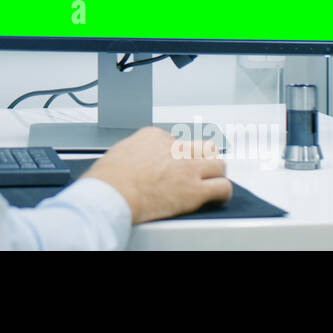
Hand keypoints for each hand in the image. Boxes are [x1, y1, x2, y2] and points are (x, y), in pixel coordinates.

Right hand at [83, 126, 231, 222]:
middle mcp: (175, 148)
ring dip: (215, 173)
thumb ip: (134, 152)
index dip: (175, 155)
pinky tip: (218, 197)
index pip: (175, 140)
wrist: (112, 194)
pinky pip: (222, 187)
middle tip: (199, 168)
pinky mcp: (194, 190)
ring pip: (218, 163)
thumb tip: (134, 161)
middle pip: (203, 146)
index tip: (171, 165)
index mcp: (154, 136)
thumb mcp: (119, 151)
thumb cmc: (109, 178)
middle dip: (202, 157)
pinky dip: (223, 192)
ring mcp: (187, 168)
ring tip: (212, 181)